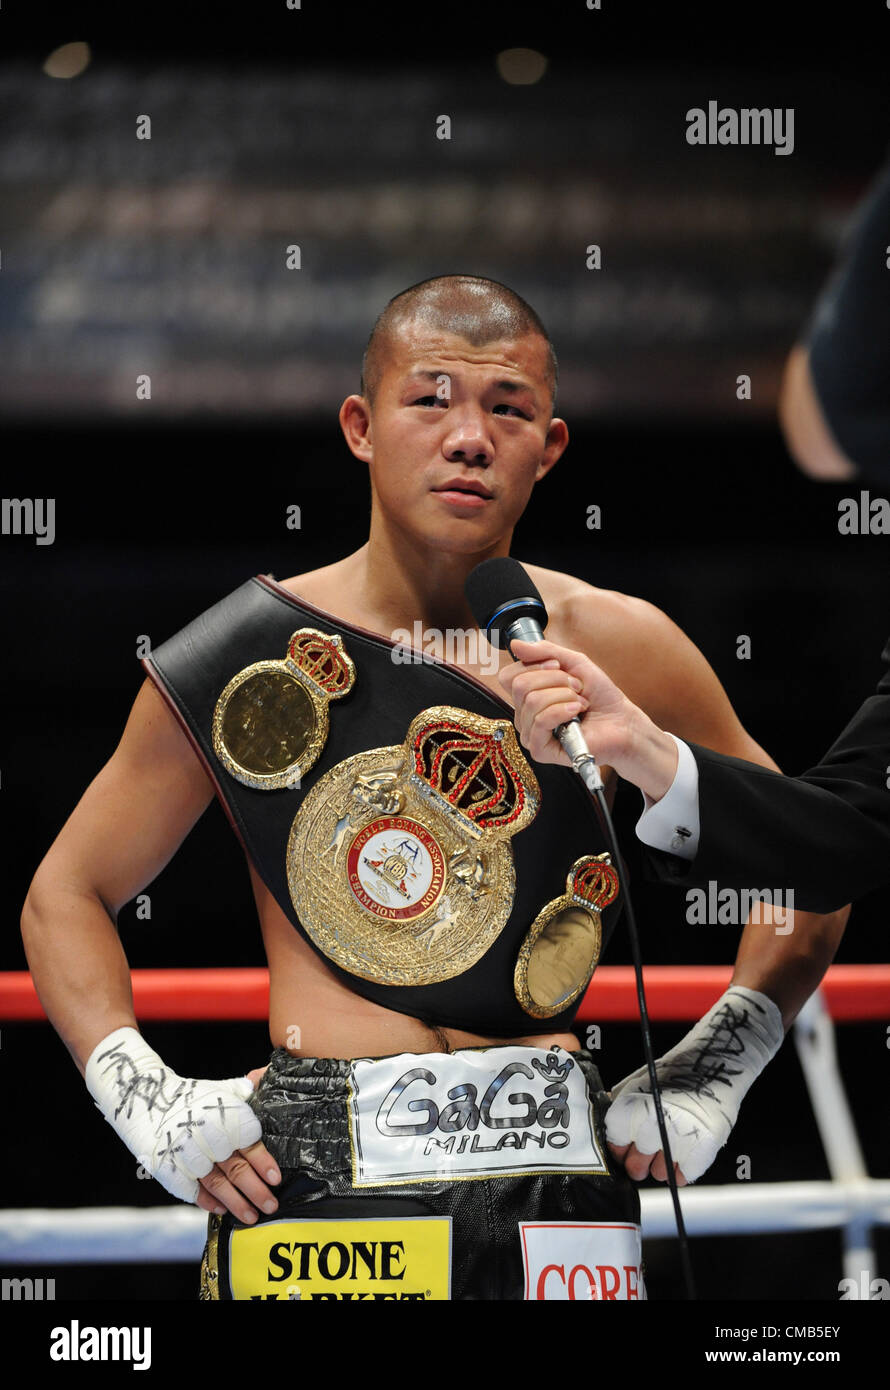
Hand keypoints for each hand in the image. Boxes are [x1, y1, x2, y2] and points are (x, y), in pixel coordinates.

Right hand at [86, 1029, 281, 1223]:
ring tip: (251, 1217)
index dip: (264, 1163)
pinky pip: (191, 1190)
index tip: (276, 1180)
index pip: (251, 1143)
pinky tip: (220, 1210)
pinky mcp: (168, 1167)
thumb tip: (264, 1081)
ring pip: (217, 1184)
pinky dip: (207, 1202)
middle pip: (238, 1169)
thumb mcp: (221, 1090)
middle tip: (271, 1206)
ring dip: (235, 1204)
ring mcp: (187, 1154)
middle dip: (257, 1192)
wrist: (147, 1099)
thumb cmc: (192, 1097)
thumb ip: (245, 1091)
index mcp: (225, 1116)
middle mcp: (208, 1135)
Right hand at [498, 638, 677, 800]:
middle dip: (555, 680)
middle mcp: (524, 716)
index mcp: (527, 696)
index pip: (508, 676)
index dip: (534, 665)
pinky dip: (562, 711)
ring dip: (564, 696)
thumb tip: (515, 644)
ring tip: (580, 703)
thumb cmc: (600, 695)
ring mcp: (531, 734)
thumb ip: (544, 651)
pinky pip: (540, 721)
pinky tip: (576, 713)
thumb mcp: (574, 662)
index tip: (559, 667)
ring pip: (532, 702)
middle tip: (576, 688)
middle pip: (520, 686)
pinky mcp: (540, 750)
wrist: (622, 720)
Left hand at [604, 986, 783, 1184]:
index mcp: (632, 1107)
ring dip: (663, 1166)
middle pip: (636, 1165)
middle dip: (639, 1162)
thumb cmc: (675, 1074)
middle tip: (647, 1154)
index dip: (620, 1148)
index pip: (615, 1143)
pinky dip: (684, 1170)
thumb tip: (608, 1132)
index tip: (626, 1148)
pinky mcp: (703, 1146)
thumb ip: (620, 1108)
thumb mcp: (637, 1083)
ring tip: (670, 1147)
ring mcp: (678, 1137)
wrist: (711, 1063)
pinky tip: (685, 1153)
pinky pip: (685, 1175)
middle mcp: (652, 1124)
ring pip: (660, 1173)